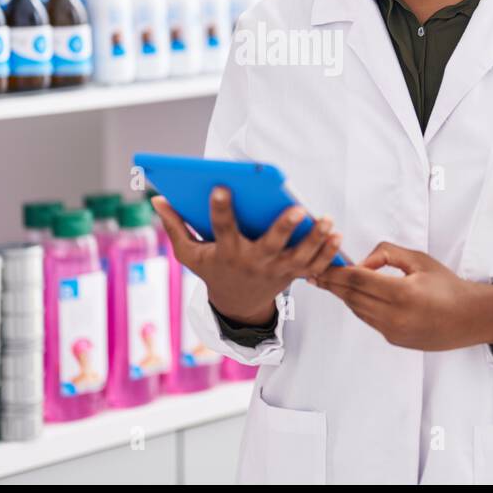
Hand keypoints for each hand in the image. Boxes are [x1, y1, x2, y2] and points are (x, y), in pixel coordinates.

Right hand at [151, 188, 343, 327]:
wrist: (238, 305)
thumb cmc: (213, 271)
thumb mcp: (190, 254)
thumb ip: (174, 227)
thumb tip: (156, 199)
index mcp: (227, 252)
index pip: (221, 228)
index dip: (220, 208)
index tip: (221, 187)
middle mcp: (254, 261)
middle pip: (272, 244)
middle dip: (284, 227)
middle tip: (296, 210)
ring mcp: (277, 270)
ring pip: (300, 255)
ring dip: (315, 239)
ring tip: (326, 220)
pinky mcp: (294, 275)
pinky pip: (315, 266)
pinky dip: (327, 252)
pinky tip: (336, 235)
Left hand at [311, 242, 492, 350]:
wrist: (469, 318)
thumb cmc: (447, 286)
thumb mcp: (418, 260)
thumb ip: (386, 255)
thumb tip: (362, 263)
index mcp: (403, 293)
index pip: (358, 280)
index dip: (336, 272)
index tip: (321, 265)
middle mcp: (395, 316)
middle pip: (352, 297)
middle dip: (333, 284)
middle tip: (316, 273)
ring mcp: (393, 331)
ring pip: (357, 310)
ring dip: (343, 296)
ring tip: (329, 283)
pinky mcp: (393, 339)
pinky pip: (368, 319)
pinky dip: (358, 306)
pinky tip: (352, 296)